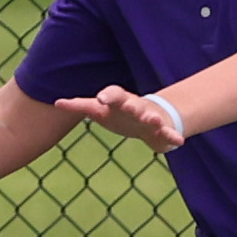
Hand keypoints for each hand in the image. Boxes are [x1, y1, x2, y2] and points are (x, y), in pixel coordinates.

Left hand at [53, 85, 184, 151]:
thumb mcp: (100, 111)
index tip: (101, 99)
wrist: (150, 119)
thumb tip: (57, 102)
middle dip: (132, 105)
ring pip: (152, 117)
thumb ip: (81, 106)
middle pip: (133, 104)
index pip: (113, 94)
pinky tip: (179, 141)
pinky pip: (169, 133)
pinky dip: (173, 136)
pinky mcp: (163, 131)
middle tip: (130, 107)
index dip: (107, 96)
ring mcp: (151, 118)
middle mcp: (136, 107)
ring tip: (154, 121)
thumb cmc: (120, 115)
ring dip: (153, 119)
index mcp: (119, 102)